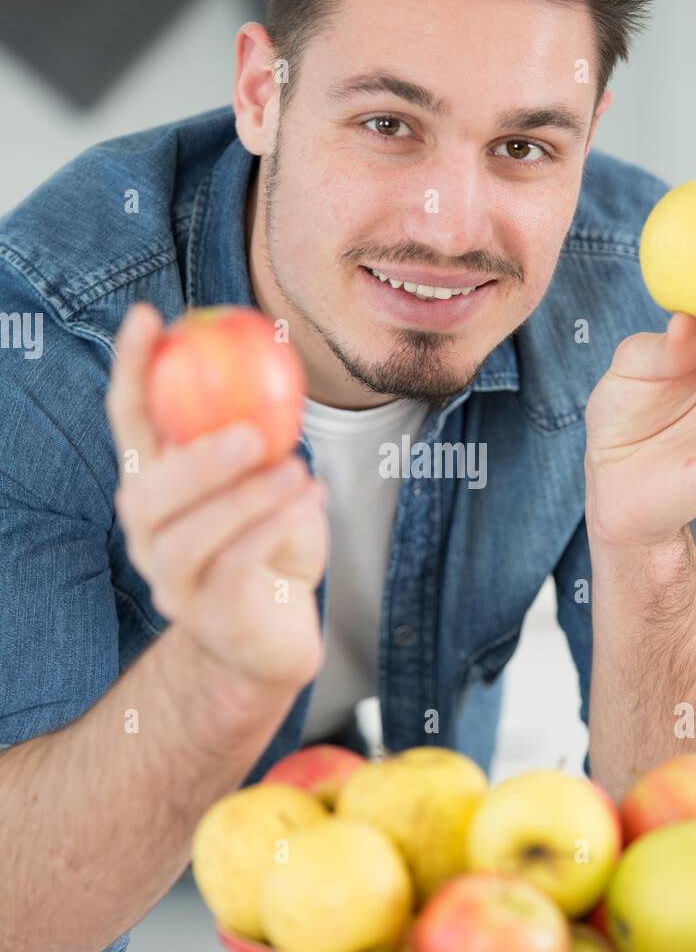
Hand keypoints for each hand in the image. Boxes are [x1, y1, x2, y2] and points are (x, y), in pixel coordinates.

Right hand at [106, 303, 326, 690]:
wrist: (277, 634)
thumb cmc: (270, 545)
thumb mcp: (267, 479)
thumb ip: (259, 432)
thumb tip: (272, 353)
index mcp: (153, 485)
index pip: (129, 420)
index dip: (131, 368)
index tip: (148, 317)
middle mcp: (147, 533)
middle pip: (146, 493)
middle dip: (194, 460)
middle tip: (248, 433)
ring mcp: (171, 580)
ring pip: (188, 537)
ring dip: (246, 499)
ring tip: (297, 471)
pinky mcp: (209, 616)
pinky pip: (233, 569)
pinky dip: (272, 530)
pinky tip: (309, 502)